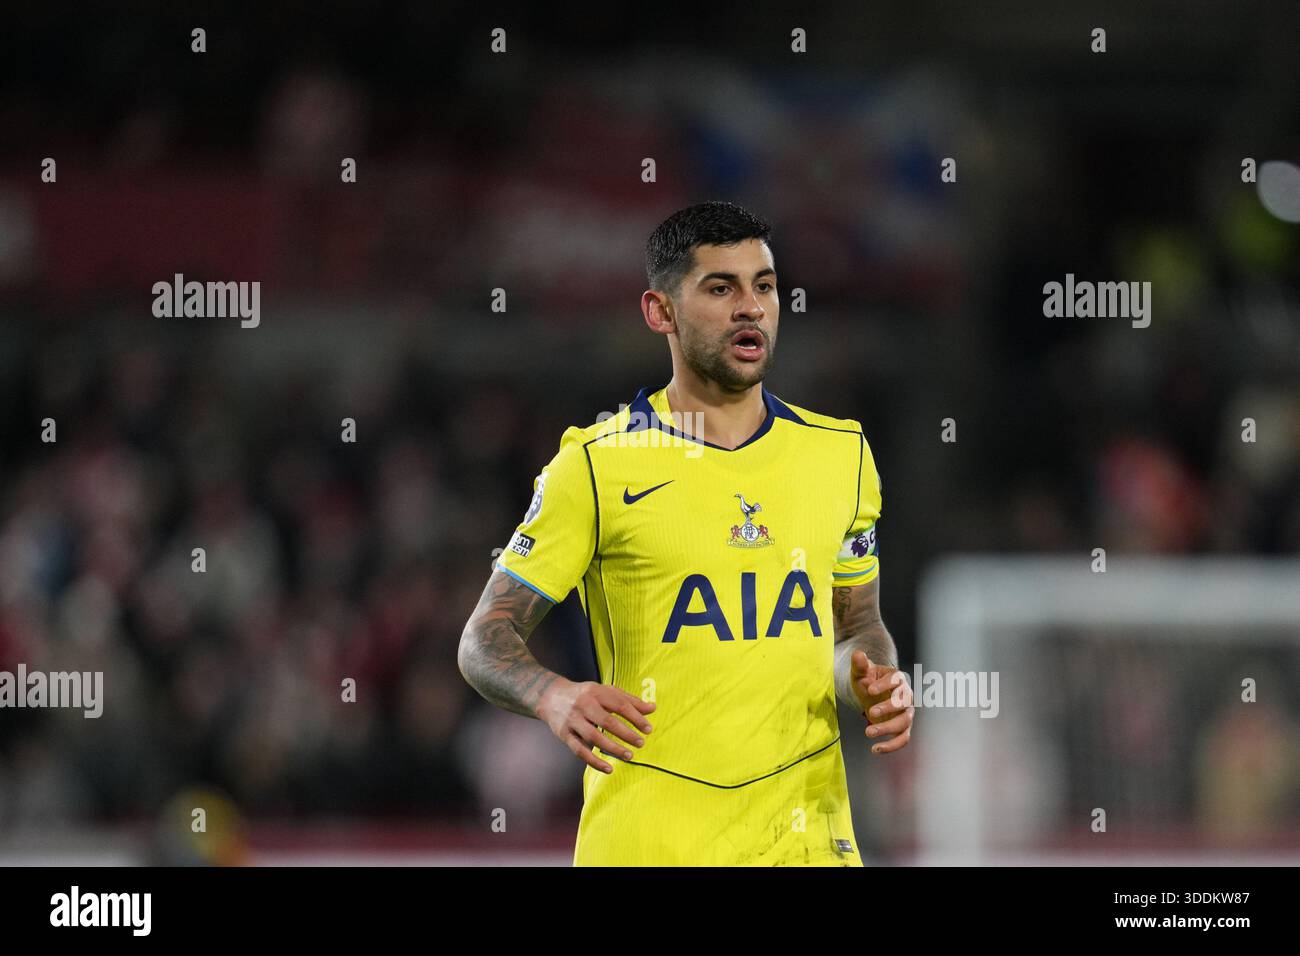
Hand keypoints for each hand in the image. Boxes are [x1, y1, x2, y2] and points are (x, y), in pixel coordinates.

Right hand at [536, 678, 655, 773]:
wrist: (550, 696)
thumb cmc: (585, 694)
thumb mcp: (605, 691)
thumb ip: (629, 700)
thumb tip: (652, 708)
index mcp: (596, 692)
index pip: (619, 705)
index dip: (635, 717)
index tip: (648, 729)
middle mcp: (584, 705)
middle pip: (607, 721)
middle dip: (626, 733)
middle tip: (641, 743)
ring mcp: (573, 720)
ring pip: (594, 737)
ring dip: (612, 748)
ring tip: (629, 756)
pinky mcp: (564, 735)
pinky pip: (579, 750)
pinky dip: (594, 761)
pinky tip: (608, 768)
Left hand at [849, 650, 913, 754]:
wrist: (872, 696)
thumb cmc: (867, 682)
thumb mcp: (860, 673)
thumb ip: (859, 665)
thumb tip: (858, 654)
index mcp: (897, 679)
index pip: (897, 680)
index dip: (885, 685)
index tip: (869, 690)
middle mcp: (906, 696)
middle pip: (904, 702)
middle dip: (888, 708)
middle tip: (870, 712)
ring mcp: (906, 713)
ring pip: (904, 722)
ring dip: (888, 729)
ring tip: (868, 732)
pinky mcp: (903, 728)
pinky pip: (903, 739)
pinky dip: (891, 746)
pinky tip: (874, 749)